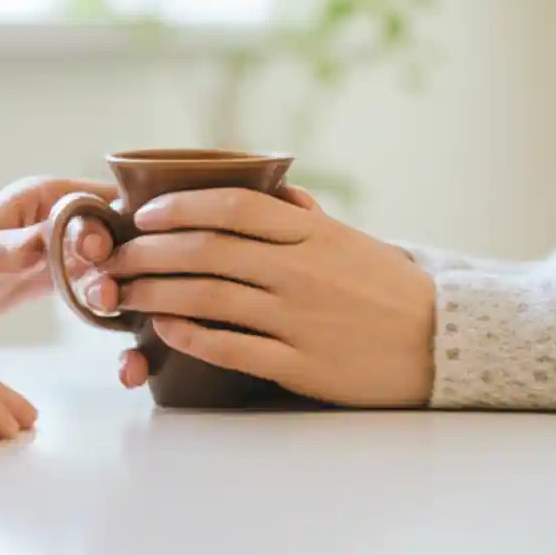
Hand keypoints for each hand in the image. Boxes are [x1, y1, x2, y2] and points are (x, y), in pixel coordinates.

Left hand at [0, 176, 117, 326]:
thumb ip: (10, 247)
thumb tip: (52, 240)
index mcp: (44, 195)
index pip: (104, 198)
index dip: (118, 226)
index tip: (110, 258)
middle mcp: (58, 215)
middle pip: (118, 229)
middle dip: (124, 257)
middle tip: (108, 290)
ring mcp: (60, 247)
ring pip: (113, 256)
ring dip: (118, 280)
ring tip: (104, 305)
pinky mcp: (55, 276)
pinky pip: (96, 280)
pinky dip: (106, 295)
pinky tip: (107, 315)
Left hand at [85, 187, 436, 406]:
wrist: (441, 344)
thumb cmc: (390, 289)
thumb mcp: (352, 241)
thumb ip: (305, 218)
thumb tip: (270, 190)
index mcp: (312, 234)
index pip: (232, 206)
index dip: (179, 207)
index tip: (144, 214)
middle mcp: (301, 271)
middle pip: (207, 250)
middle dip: (149, 251)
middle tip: (114, 256)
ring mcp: (299, 318)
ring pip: (209, 297)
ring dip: (155, 292)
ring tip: (123, 293)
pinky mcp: (301, 364)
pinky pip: (231, 347)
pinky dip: (190, 335)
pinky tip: (163, 328)